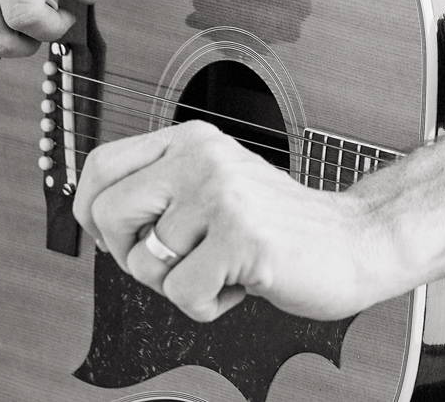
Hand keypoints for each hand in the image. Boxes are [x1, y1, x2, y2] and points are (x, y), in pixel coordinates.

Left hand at [73, 120, 386, 322]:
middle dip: (131, 255)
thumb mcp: (215, 184)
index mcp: (191, 139)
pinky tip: (240, 281)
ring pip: (145, 263)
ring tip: (223, 264)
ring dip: (181, 283)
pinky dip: (209, 304)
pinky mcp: (240, 235)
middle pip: (108, 215)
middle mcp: (201, 156)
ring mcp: (221, 193)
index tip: (117, 237)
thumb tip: (94, 213)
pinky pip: (183, 294)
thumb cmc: (279, 224)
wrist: (352, 240)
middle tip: (177, 260)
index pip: (101, 166)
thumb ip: (163, 187)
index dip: (92, 212)